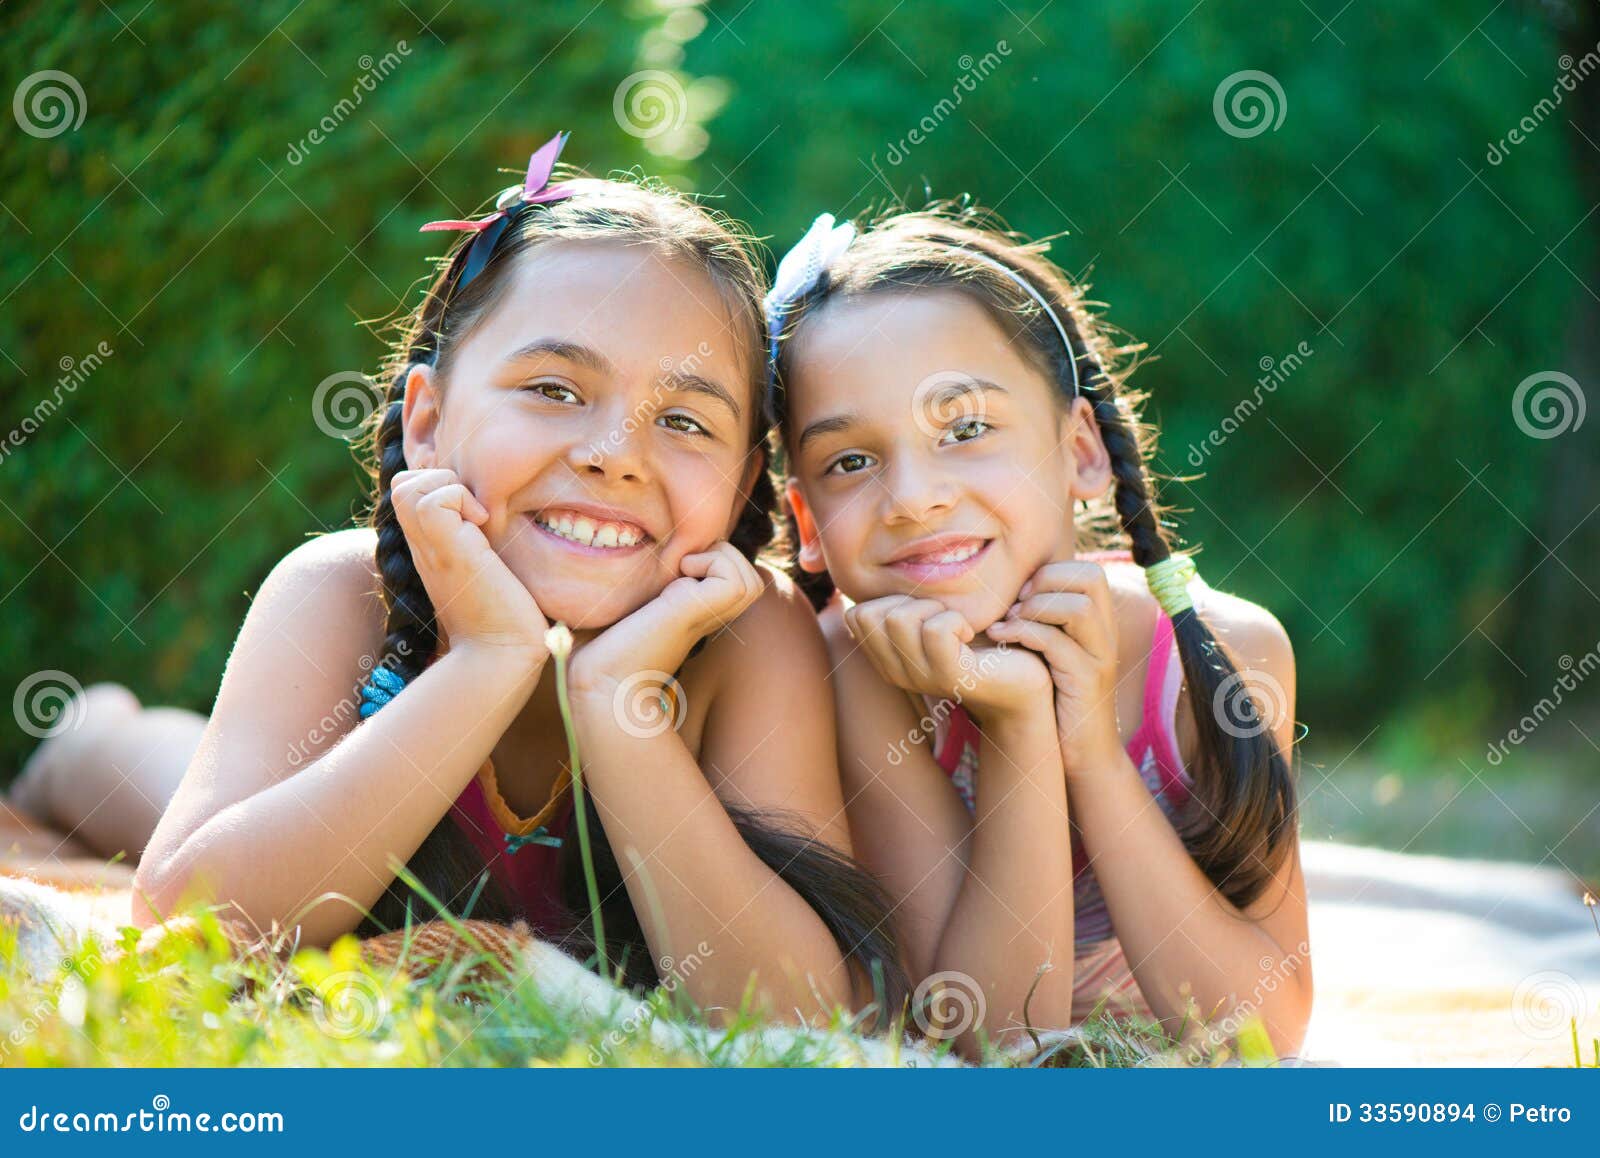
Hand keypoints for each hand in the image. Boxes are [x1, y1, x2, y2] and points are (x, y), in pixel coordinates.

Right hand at [389, 468, 548, 660]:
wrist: (503, 655)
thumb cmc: (508, 620)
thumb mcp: (489, 569)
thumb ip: (483, 544)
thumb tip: (500, 521)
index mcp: (431, 548)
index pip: (411, 491)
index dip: (440, 485)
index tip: (475, 510)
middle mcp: (423, 546)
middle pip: (403, 482)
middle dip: (441, 479)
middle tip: (475, 509)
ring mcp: (430, 549)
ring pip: (408, 484)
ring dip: (449, 487)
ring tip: (479, 519)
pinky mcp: (447, 552)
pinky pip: (434, 499)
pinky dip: (461, 499)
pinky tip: (484, 527)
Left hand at [565, 541, 762, 701]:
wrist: (599, 680)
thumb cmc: (595, 647)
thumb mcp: (620, 603)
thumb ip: (634, 583)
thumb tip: (613, 547)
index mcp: (693, 615)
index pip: (731, 580)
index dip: (709, 559)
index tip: (672, 564)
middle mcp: (707, 618)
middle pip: (749, 579)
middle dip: (720, 555)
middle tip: (680, 564)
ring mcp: (708, 616)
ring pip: (749, 577)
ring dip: (718, 557)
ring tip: (682, 569)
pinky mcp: (701, 611)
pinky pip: (734, 577)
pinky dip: (712, 562)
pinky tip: (680, 576)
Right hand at [842, 596, 1051, 721]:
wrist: (1022, 686)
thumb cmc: (982, 644)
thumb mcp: (936, 620)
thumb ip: (908, 605)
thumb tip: (887, 565)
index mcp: (888, 660)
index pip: (856, 615)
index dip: (889, 601)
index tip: (924, 612)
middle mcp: (897, 673)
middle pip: (872, 614)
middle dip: (910, 602)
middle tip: (943, 616)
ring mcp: (921, 678)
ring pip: (899, 619)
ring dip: (934, 609)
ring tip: (957, 626)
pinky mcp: (951, 677)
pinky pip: (937, 629)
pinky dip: (956, 620)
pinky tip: (970, 635)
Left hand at [986, 561, 1121, 776]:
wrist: (1082, 754)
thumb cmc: (1056, 701)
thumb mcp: (1051, 654)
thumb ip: (1041, 622)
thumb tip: (1009, 592)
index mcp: (1100, 624)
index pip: (1089, 572)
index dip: (1051, 573)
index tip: (1021, 596)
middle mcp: (1107, 636)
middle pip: (1091, 579)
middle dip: (1045, 582)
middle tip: (1015, 605)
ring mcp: (1100, 658)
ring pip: (1078, 608)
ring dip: (1034, 608)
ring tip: (1007, 623)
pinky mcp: (1086, 683)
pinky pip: (1058, 644)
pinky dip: (1023, 634)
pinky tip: (1000, 640)